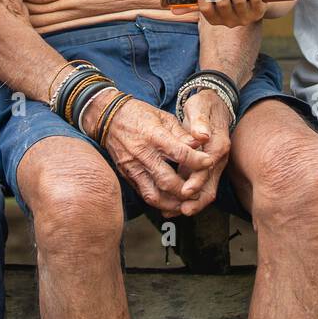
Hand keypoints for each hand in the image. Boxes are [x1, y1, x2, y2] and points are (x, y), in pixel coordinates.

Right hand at [84, 88, 216, 215]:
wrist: (108, 118)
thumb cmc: (139, 115)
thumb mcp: (163, 117)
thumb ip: (182, 133)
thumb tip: (200, 143)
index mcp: (154, 136)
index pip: (180, 153)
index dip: (197, 161)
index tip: (209, 163)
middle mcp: (143, 154)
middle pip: (167, 180)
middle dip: (187, 190)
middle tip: (200, 191)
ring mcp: (133, 168)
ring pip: (155, 195)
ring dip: (173, 203)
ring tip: (187, 203)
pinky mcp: (127, 176)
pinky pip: (144, 195)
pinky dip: (160, 202)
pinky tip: (171, 202)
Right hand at [171, 0, 266, 26]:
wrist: (254, 4)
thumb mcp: (213, 2)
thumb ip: (197, 2)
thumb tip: (173, 11)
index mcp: (215, 19)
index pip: (205, 10)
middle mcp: (229, 22)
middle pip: (222, 5)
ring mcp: (245, 18)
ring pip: (239, 2)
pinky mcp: (259, 12)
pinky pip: (255, 0)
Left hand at [173, 88, 232, 214]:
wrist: (215, 104)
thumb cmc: (204, 106)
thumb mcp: (201, 107)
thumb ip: (200, 122)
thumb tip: (201, 134)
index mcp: (217, 145)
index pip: (207, 168)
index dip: (196, 181)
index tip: (185, 191)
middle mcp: (218, 158)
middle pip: (209, 185)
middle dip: (195, 201)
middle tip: (180, 210)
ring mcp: (214, 165)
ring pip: (206, 190)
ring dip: (191, 203)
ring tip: (172, 211)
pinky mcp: (207, 168)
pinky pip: (200, 187)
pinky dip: (189, 197)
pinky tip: (174, 204)